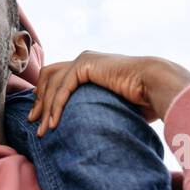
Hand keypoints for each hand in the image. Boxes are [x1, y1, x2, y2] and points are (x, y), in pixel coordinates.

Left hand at [28, 51, 189, 135]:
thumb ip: (95, 107)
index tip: (41, 119)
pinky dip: (55, 106)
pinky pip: (62, 88)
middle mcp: (84, 61)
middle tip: (33, 123)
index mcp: (90, 67)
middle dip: (39, 101)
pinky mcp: (85, 65)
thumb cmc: (143, 99)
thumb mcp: (111, 104)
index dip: (46, 97)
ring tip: (42, 130)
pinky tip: (53, 123)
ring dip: (45, 107)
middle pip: (49, 77)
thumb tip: (87, 128)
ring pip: (52, 82)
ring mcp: (83, 60)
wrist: (155, 85)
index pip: (58, 78)